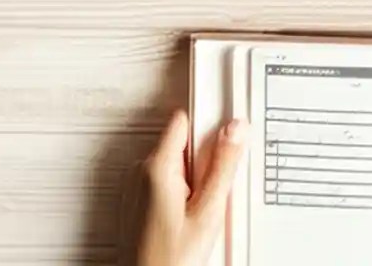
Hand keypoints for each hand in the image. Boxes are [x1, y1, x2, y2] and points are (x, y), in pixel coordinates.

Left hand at [135, 111, 247, 265]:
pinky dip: (182, 191)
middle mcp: (140, 173)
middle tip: (216, 187)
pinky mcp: (139, 202)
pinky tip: (190, 216)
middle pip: (182, 143)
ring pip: (176, 164)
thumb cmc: (170, 259)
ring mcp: (136, 188)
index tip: (227, 128)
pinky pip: (166, 181)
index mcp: (156, 167)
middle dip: (205, 158)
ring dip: (195, 177)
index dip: (209, 122)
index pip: (183, 119)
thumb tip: (235, 130)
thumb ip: (223, 166)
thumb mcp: (208, 211)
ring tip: (202, 208)